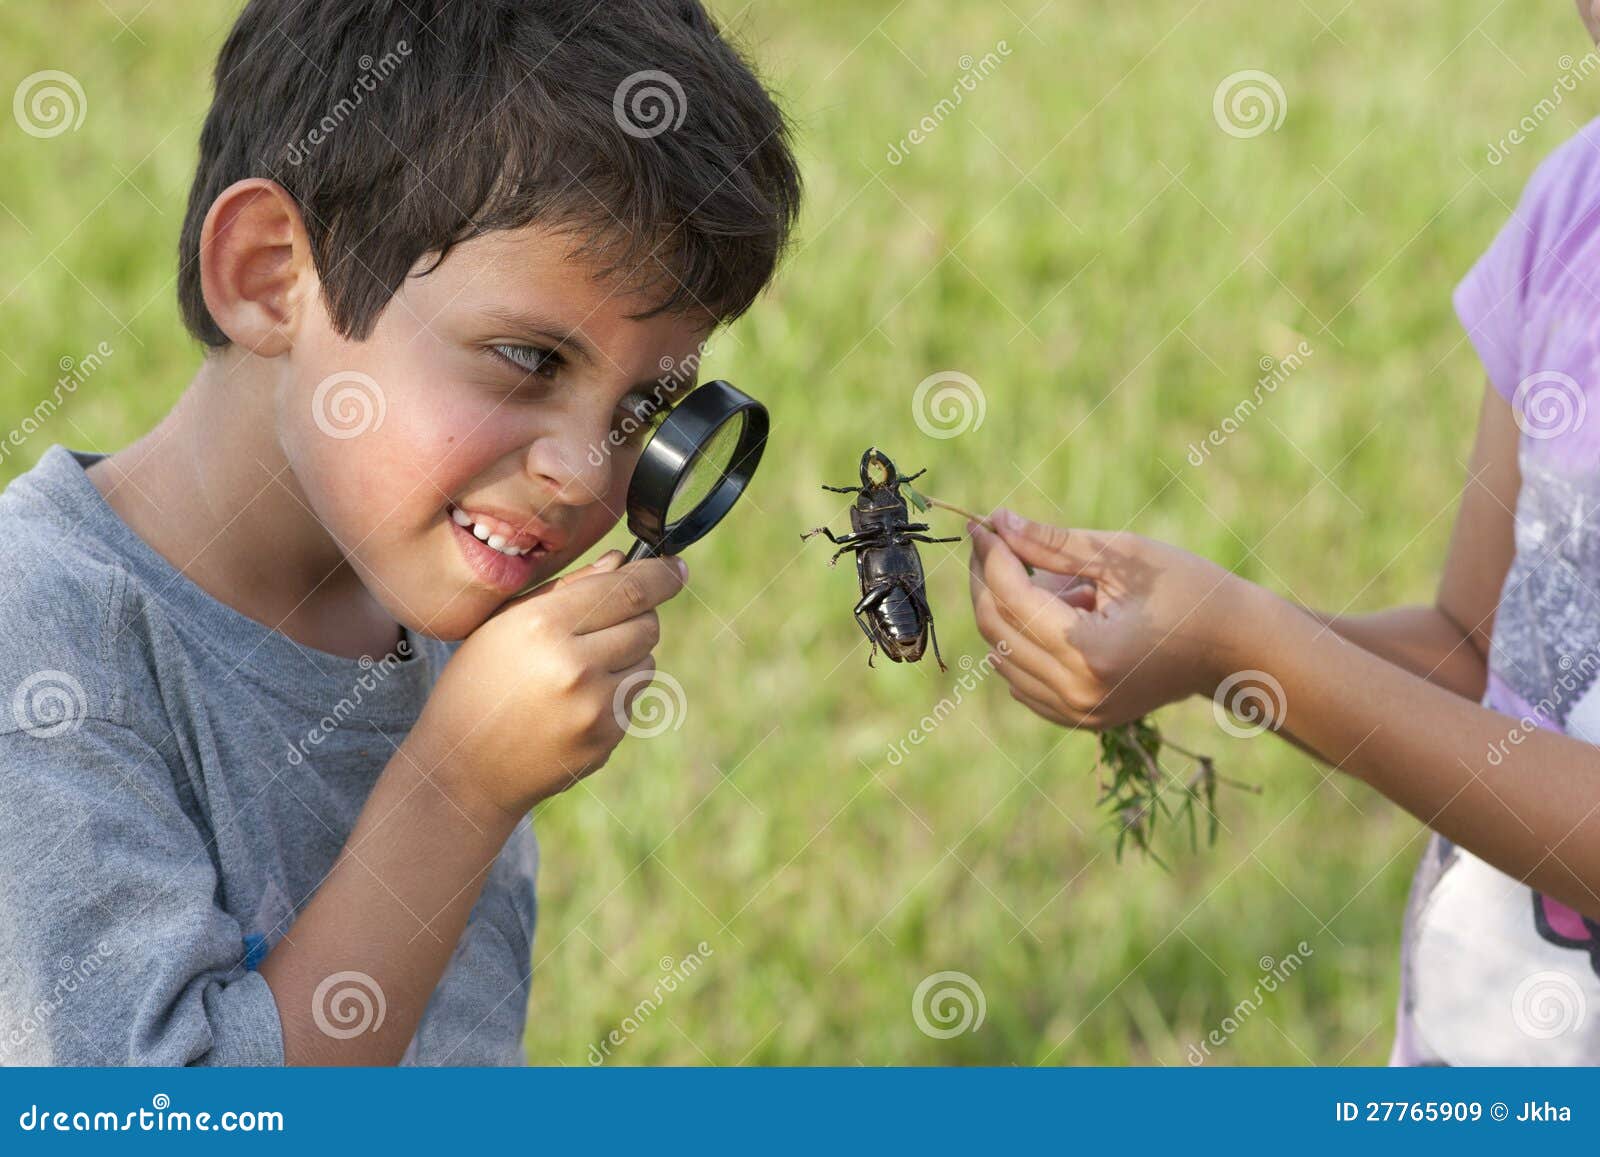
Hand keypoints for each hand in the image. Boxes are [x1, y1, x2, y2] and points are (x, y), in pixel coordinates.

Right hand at [409, 550, 687, 822]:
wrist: (465, 770)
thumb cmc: (478, 684)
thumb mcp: (505, 624)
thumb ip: (567, 588)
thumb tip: (623, 562)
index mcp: (542, 626)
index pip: (628, 590)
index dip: (660, 575)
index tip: (675, 569)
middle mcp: (575, 666)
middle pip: (648, 624)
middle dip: (637, 616)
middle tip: (606, 624)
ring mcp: (595, 708)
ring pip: (648, 662)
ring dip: (627, 657)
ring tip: (577, 671)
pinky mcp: (606, 739)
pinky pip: (633, 698)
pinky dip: (615, 693)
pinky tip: (572, 705)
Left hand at [968, 509, 1253, 728]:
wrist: (1233, 647)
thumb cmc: (1186, 589)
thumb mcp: (1122, 556)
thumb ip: (1052, 544)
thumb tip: (998, 521)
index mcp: (1089, 650)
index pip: (1012, 597)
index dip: (992, 555)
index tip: (984, 522)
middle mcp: (1076, 691)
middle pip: (997, 628)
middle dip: (986, 579)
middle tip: (991, 540)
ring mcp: (1077, 712)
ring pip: (1002, 657)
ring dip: (1000, 611)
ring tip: (1029, 574)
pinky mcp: (1080, 720)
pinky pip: (1022, 682)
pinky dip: (1015, 645)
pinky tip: (1036, 614)